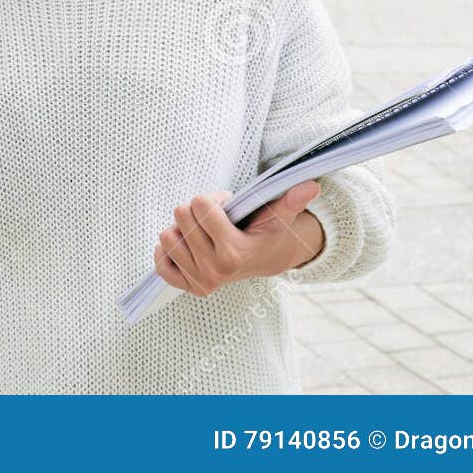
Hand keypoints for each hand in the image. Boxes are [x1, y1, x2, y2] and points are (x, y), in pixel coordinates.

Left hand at [154, 181, 323, 296]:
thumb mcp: (280, 215)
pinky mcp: (187, 286)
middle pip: (180, 215)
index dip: (213, 199)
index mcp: (235, 251)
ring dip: (182, 228)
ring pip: (167, 236)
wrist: (266, 260)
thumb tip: (312, 186)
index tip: (227, 207)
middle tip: (215, 220)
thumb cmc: (268, 232)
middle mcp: (215, 270)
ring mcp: (200, 281)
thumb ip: (292, 200)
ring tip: (204, 232)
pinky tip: (188, 245)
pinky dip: (168, 250)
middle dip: (196, 210)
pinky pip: (160, 262)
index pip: (200, 205)